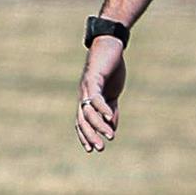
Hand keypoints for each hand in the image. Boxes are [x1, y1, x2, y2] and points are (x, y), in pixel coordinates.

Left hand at [76, 37, 125, 152]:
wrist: (109, 44)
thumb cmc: (111, 68)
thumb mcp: (112, 93)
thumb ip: (111, 110)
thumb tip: (110, 127)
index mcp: (88, 99)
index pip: (82, 121)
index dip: (85, 135)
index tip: (92, 149)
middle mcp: (84, 95)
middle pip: (82, 120)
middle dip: (90, 135)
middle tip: (99, 149)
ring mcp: (87, 87)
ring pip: (88, 111)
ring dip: (98, 125)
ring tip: (109, 135)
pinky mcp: (94, 78)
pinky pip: (96, 97)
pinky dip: (102, 108)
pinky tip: (109, 117)